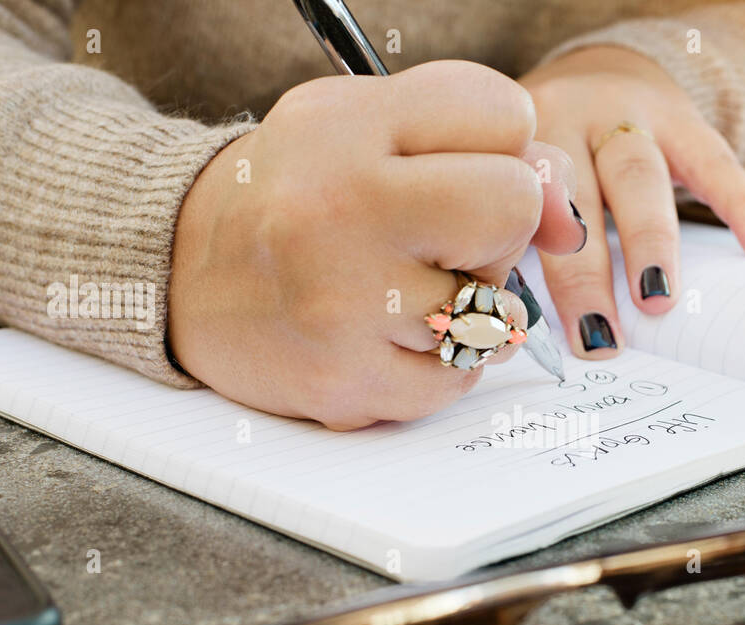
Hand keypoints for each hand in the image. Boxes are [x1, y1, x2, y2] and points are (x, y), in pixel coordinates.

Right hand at [168, 61, 584, 429]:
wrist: (179, 273)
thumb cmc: (293, 192)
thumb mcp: (368, 123)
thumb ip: (476, 133)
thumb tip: (565, 214)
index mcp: (348, 130)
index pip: (509, 120)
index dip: (498, 149)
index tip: (451, 168)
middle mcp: (341, 213)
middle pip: (512, 209)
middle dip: (493, 226)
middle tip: (432, 234)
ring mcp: (345, 308)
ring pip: (495, 308)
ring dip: (466, 304)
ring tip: (396, 287)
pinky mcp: (349, 384)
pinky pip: (460, 379)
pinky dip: (441, 363)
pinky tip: (390, 335)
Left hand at [520, 46, 744, 357]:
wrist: (604, 70)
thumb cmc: (560, 158)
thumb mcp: (530, 183)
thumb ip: (530, 241)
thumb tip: (538, 330)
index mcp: (522, 148)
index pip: (521, 212)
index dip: (526, 267)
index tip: (529, 326)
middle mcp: (569, 119)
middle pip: (578, 196)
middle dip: (588, 273)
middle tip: (601, 334)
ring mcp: (629, 115)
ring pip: (637, 177)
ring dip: (649, 244)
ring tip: (659, 301)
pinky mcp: (684, 118)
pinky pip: (715, 162)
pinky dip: (741, 205)